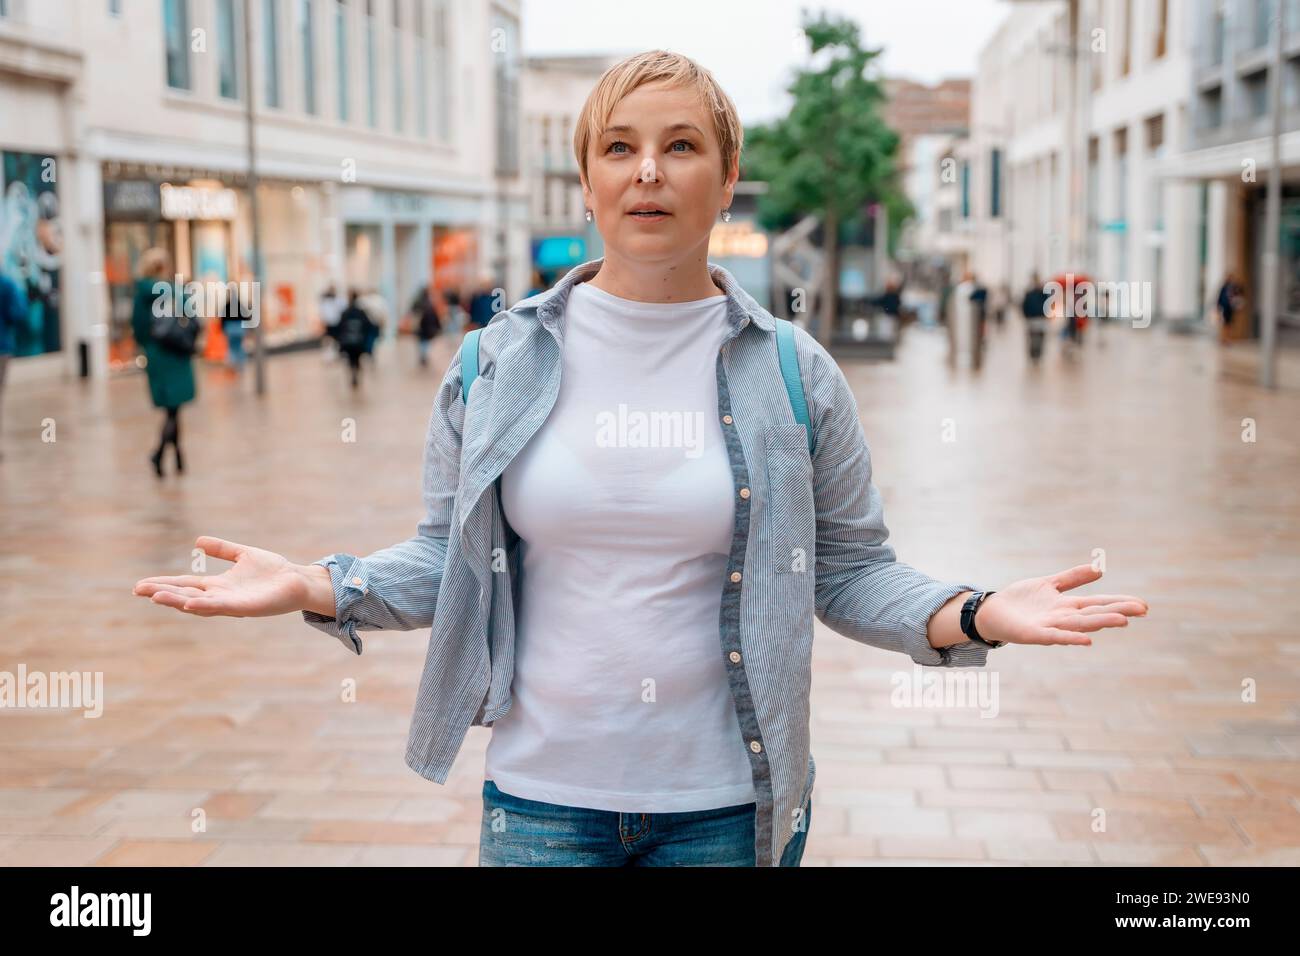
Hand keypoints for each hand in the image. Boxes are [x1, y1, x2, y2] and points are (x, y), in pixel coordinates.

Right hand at [133, 536, 323, 617]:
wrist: (299, 580)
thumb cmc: (273, 571)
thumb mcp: (243, 555)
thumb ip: (222, 549)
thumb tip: (197, 541)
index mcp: (218, 585)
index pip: (185, 584)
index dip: (164, 584)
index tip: (140, 585)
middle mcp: (220, 596)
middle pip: (185, 594)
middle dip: (162, 593)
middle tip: (138, 590)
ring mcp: (231, 603)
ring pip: (198, 603)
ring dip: (177, 601)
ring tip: (156, 596)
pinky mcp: (245, 607)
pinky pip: (222, 607)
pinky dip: (205, 606)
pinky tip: (189, 604)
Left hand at [974, 564, 1148, 646]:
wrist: (992, 611)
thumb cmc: (1021, 600)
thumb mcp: (1049, 584)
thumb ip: (1072, 578)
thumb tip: (1099, 569)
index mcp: (1068, 606)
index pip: (1099, 604)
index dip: (1120, 603)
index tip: (1143, 604)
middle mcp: (1063, 617)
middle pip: (1094, 613)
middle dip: (1118, 611)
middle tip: (1142, 610)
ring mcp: (1050, 626)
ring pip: (1079, 624)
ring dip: (1101, 623)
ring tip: (1123, 620)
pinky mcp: (1034, 634)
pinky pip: (1055, 636)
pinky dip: (1070, 638)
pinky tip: (1087, 640)